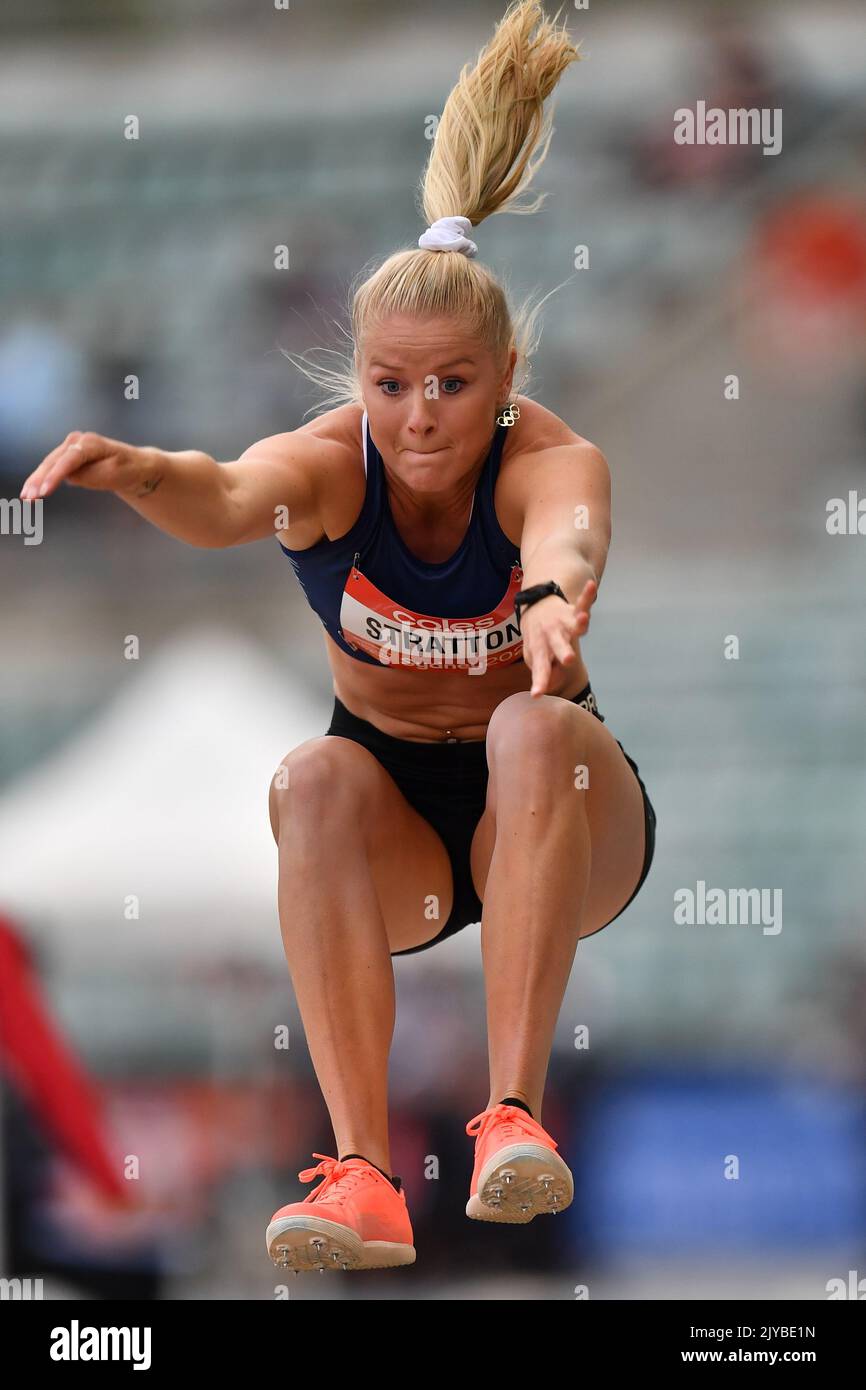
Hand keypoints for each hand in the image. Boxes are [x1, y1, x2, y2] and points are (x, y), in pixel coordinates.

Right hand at [20, 431, 152, 500]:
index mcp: (90, 443)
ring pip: (48, 465)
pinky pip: (50, 468)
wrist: (134, 466)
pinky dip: (40, 480)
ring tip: (26, 498)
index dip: (56, 476)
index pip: (70, 460)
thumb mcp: (114, 475)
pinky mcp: (67, 457)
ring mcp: (70, 447)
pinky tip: (29, 493)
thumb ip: (90, 475)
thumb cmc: (127, 469)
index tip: (44, 491)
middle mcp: (77, 441)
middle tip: (29, 499)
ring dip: (35, 482)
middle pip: (53, 462)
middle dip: (39, 480)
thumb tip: (68, 477)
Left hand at [521, 578, 596, 696]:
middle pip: (558, 646)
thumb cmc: (537, 639)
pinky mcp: (573, 611)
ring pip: (572, 625)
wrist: (535, 607)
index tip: (537, 693)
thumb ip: (543, 672)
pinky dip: (587, 595)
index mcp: (540, 649)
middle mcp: (551, 635)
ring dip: (579, 623)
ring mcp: (563, 623)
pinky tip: (591, 586)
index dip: (540, 681)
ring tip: (583, 619)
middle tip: (569, 659)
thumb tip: (547, 689)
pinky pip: (582, 603)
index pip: (540, 668)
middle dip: (564, 652)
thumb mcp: (535, 657)